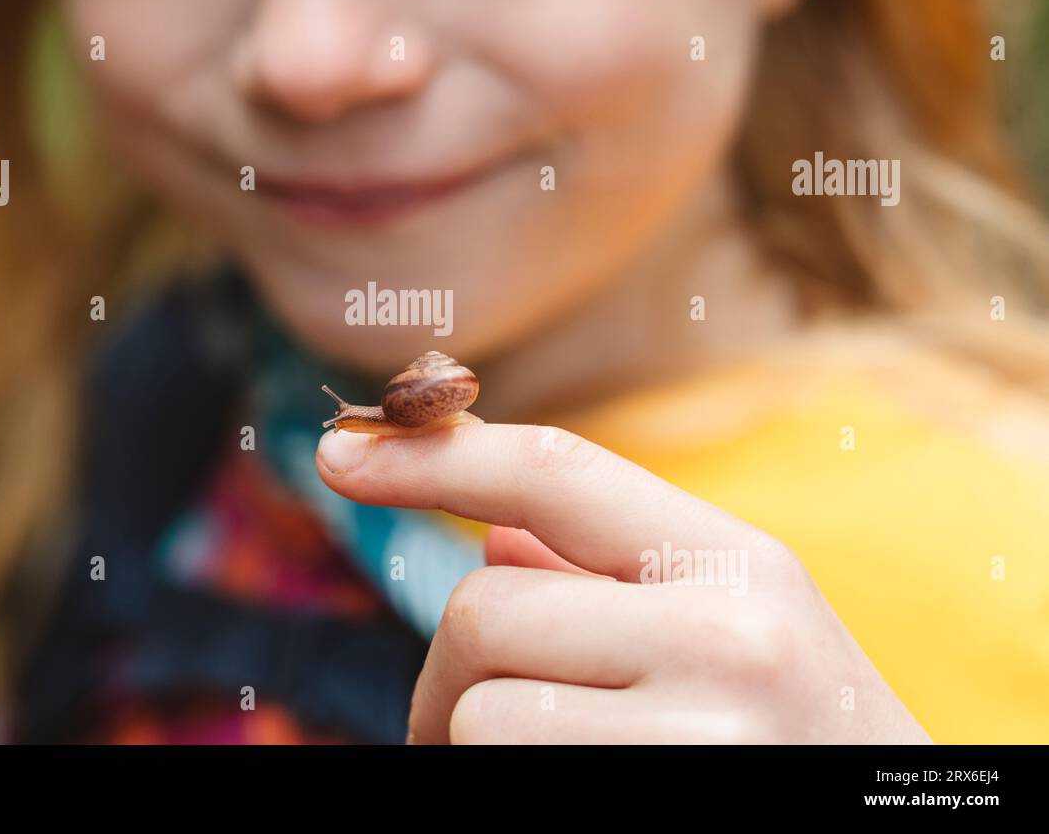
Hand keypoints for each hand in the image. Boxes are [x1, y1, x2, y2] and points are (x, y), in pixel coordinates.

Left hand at [317, 422, 931, 743]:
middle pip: (482, 609)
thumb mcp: (739, 628)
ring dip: (472, 740)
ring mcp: (698, 737)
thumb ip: (613, 576)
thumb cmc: (799, 735)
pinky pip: (496, 775)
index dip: (434, 457)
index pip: (552, 472)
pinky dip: (495, 778)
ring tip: (543, 759)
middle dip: (451, 669)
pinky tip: (566, 785)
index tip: (339, 448)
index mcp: (739, 562)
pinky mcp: (657, 803)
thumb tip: (492, 543)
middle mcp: (726, 636)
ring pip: (477, 711)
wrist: (905, 833)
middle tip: (468, 718)